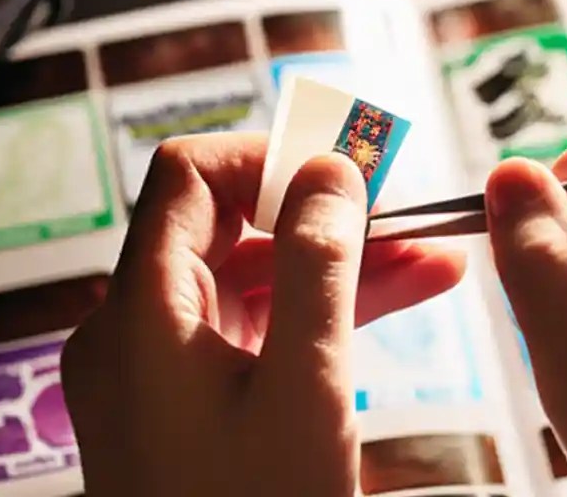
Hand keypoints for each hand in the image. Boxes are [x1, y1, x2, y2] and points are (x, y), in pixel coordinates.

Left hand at [61, 134, 465, 495]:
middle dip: (322, 215)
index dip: (268, 154)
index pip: (187, 177)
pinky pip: (248, 339)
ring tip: (433, 263)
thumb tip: (329, 169)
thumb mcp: (304, 389)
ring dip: (333, 268)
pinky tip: (390, 306)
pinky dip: (312, 319)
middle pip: (226, 231)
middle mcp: (132, 333)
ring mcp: (155, 375)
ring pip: (248, 286)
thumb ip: (316, 267)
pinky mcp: (183, 411)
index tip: (347, 165)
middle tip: (406, 210)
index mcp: (139, 314)